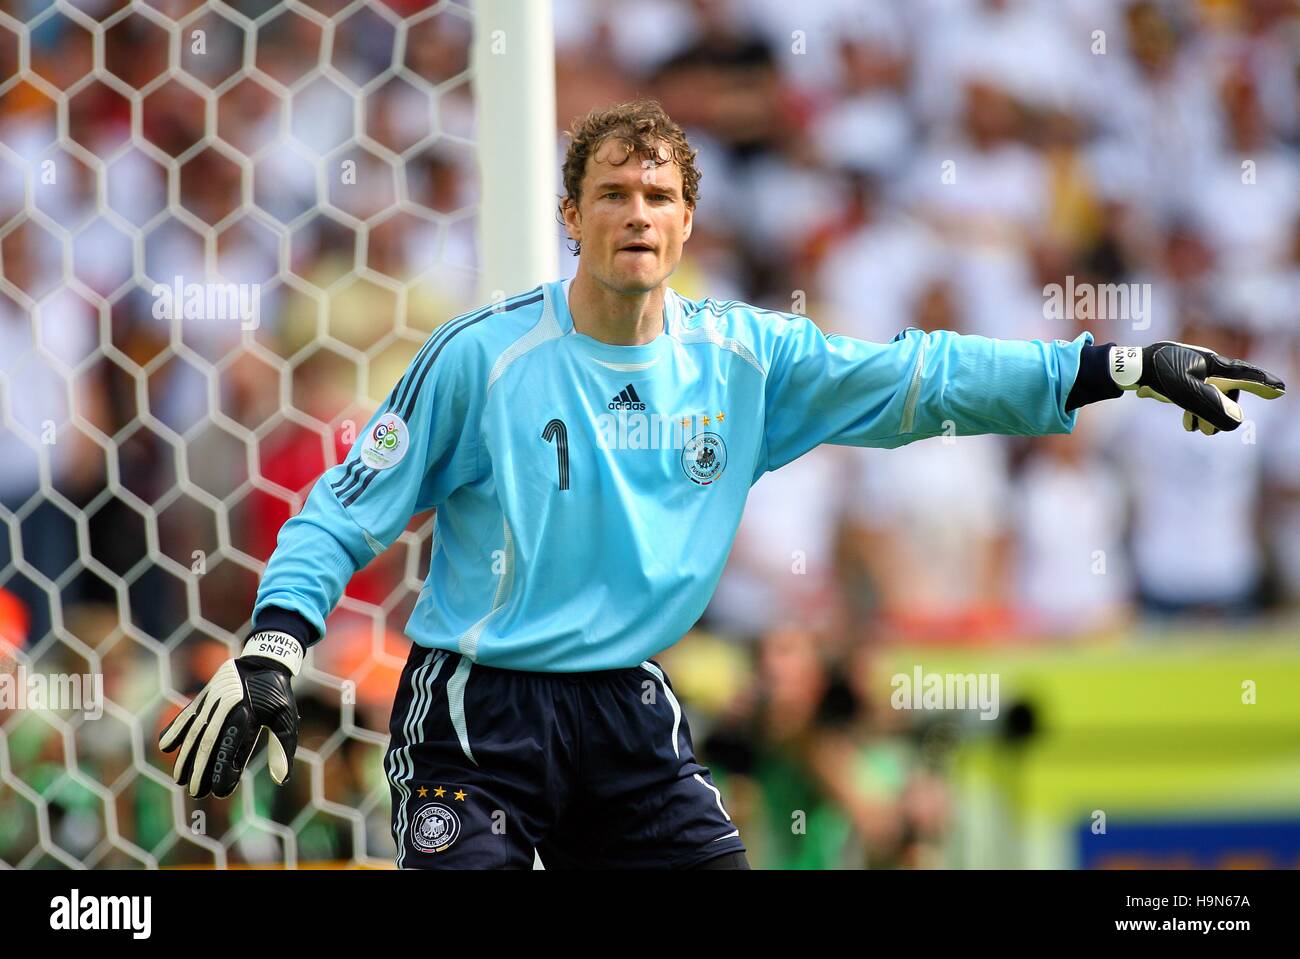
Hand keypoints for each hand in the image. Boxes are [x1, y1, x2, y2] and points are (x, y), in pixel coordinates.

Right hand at [159, 631, 303, 798]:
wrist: (265, 661)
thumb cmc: (278, 695)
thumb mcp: (287, 719)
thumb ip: (282, 749)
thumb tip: (281, 779)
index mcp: (248, 716)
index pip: (231, 749)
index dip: (223, 771)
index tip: (219, 791)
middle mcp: (227, 708)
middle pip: (209, 743)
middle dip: (201, 770)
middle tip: (197, 792)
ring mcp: (213, 701)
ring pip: (195, 732)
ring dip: (186, 756)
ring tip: (179, 779)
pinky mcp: (205, 696)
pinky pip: (187, 714)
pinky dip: (175, 728)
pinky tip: (165, 746)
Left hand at [1109, 342, 1285, 434]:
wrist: (1131, 367)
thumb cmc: (1159, 375)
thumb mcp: (1186, 392)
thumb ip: (1212, 406)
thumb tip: (1237, 422)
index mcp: (1214, 365)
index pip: (1245, 375)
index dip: (1262, 384)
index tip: (1281, 390)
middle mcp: (1208, 366)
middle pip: (1228, 390)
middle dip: (1222, 411)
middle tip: (1210, 431)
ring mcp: (1195, 370)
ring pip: (1211, 395)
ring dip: (1207, 414)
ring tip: (1197, 430)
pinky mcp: (1181, 376)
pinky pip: (1196, 395)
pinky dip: (1195, 409)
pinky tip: (1188, 423)